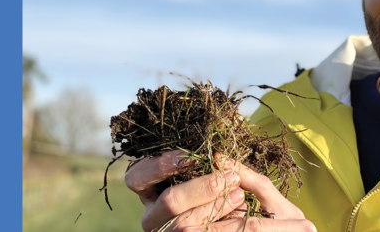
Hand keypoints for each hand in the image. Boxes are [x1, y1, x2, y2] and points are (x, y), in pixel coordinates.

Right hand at [124, 150, 314, 231]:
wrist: (244, 221)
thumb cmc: (217, 189)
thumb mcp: (207, 174)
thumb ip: (209, 163)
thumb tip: (219, 155)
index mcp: (149, 190)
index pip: (136, 178)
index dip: (158, 167)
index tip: (186, 157)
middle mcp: (152, 215)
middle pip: (168, 202)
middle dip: (201, 188)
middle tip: (229, 178)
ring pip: (184, 224)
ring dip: (215, 207)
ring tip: (240, 194)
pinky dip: (220, 222)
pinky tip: (239, 210)